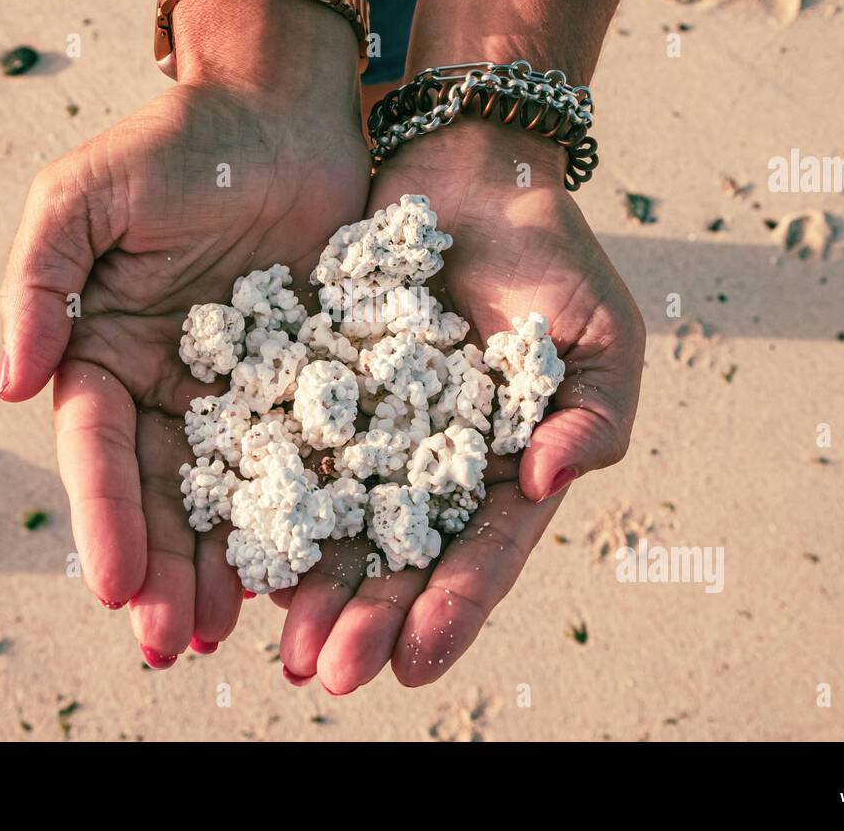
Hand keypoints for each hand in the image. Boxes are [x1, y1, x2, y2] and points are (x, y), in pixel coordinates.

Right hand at [0, 0, 368, 665]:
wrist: (283, 114)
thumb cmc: (174, 144)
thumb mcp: (84, 198)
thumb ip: (40, 283)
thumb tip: (9, 388)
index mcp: (106, 355)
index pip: (98, 450)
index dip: (104, 519)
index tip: (115, 587)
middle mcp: (170, 388)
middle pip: (162, 493)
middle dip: (164, 570)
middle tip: (173, 645)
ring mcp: (243, 393)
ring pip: (231, 495)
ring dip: (227, 566)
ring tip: (232, 634)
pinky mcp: (312, 385)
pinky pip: (308, 459)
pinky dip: (307, 516)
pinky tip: (311, 572)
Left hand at [273, 122, 645, 692]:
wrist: (469, 170)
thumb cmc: (550, 253)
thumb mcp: (601, 330)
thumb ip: (595, 412)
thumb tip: (546, 481)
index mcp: (504, 465)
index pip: (481, 550)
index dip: (452, 609)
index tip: (415, 665)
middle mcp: (432, 464)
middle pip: (400, 556)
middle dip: (368, 618)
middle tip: (330, 674)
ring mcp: (372, 432)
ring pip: (338, 521)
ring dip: (312, 585)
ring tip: (284, 646)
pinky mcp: (316, 390)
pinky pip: (289, 453)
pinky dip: (269, 503)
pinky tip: (242, 555)